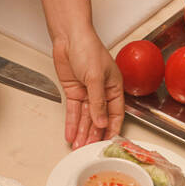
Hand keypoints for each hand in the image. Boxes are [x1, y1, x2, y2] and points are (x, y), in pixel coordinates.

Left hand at [51, 25, 124, 148]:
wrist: (69, 37)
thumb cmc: (88, 48)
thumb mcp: (96, 77)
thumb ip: (98, 101)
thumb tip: (101, 121)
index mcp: (114, 87)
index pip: (116, 114)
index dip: (112, 128)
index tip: (108, 142)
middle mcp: (101, 92)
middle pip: (98, 118)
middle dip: (93, 134)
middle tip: (88, 148)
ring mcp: (87, 92)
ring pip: (85, 117)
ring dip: (81, 131)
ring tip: (78, 146)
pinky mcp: (73, 91)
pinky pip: (73, 111)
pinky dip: (71, 123)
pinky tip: (70, 133)